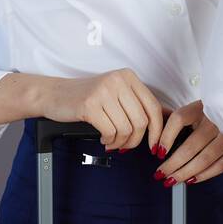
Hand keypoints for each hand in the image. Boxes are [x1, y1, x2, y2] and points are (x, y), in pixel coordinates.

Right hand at [32, 68, 165, 151]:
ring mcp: (103, 92)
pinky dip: (109, 141)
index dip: (157, 130)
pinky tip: (103, 139)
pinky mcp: (89, 105)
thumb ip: (137, 103)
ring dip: (120, 142)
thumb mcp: (116, 93)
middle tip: (126, 146)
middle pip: (141, 121)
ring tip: (112, 142)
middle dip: (136, 141)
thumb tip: (168, 118)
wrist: (54, 94)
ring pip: (126, 129)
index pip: (153, 107)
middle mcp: (118, 81)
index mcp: (128, 77)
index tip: (155, 144)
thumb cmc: (87, 97)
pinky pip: (110, 132)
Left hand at [151, 100, 222, 185]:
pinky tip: (191, 179)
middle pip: (190, 145)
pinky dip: (204, 175)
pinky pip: (220, 165)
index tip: (157, 151)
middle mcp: (216, 120)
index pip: (179, 119)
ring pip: (204, 159)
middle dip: (172, 164)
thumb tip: (153, 127)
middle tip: (160, 173)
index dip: (166, 136)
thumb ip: (175, 118)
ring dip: (185, 173)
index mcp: (202, 107)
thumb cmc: (213, 114)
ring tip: (172, 180)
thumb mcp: (195, 109)